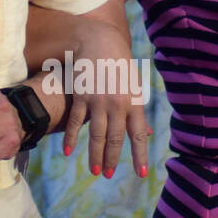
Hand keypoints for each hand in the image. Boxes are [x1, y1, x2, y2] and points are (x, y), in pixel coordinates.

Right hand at [60, 20, 150, 178]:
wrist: (100, 41)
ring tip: (96, 171)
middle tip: (109, 175)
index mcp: (134, 102)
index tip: (142, 173)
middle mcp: (117, 104)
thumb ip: (138, 111)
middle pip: (115, 139)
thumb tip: (148, 133)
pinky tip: (69, 153)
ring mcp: (98, 101)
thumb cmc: (120, 66)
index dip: (140, 155)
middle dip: (112, 159)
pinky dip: (72, 138)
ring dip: (95, 155)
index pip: (138, 135)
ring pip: (97, 135)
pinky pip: (77, 122)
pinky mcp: (81, 96)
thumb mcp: (134, 86)